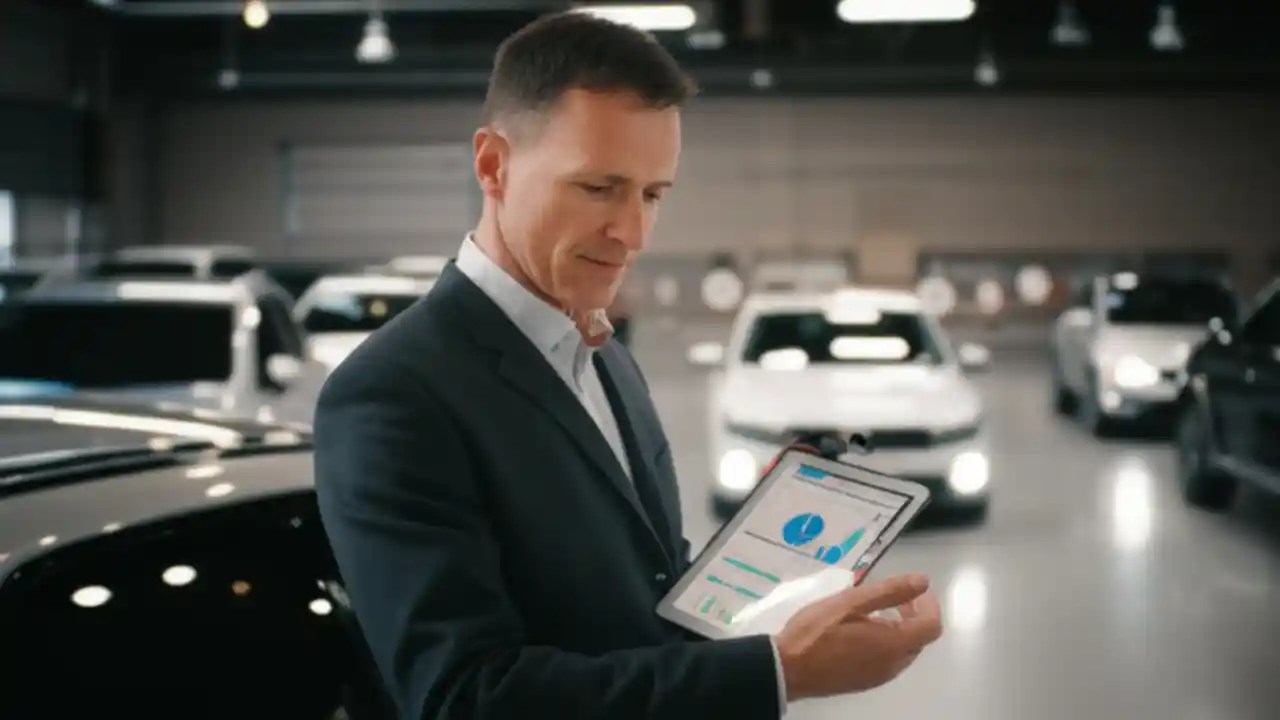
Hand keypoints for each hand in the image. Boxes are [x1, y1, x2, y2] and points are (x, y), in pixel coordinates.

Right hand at [773, 573, 942, 701]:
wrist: (787, 668)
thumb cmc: (818, 630)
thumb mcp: (852, 601)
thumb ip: (890, 591)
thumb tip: (923, 581)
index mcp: (894, 643)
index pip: (931, 626)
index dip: (929, 605)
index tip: (914, 590)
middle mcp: (893, 665)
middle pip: (919, 640)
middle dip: (913, 616)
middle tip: (892, 598)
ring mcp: (879, 677)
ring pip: (903, 652)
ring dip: (898, 630)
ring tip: (872, 613)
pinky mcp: (864, 683)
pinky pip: (887, 662)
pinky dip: (885, 644)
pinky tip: (859, 633)